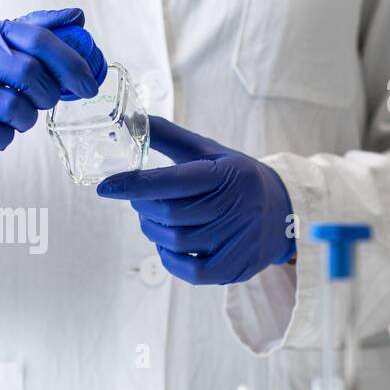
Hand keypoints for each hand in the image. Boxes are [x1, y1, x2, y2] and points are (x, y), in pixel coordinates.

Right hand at [0, 8, 105, 170]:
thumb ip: (34, 30)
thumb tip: (76, 17)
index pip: (39, 38)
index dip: (72, 62)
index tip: (89, 84)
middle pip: (31, 73)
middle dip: (48, 94)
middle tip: (45, 102)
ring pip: (16, 108)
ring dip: (25, 119)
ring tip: (14, 116)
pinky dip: (3, 137)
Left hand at [97, 116, 294, 284]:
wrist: (284, 212)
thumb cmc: (235, 178)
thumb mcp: (209, 152)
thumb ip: (170, 137)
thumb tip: (131, 118)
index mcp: (229, 174)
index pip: (174, 180)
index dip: (135, 184)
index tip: (105, 187)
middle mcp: (238, 207)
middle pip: (170, 214)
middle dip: (143, 207)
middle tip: (139, 200)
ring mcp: (239, 240)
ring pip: (176, 241)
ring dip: (153, 231)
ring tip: (154, 219)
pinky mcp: (236, 268)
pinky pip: (189, 270)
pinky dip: (168, 257)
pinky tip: (168, 243)